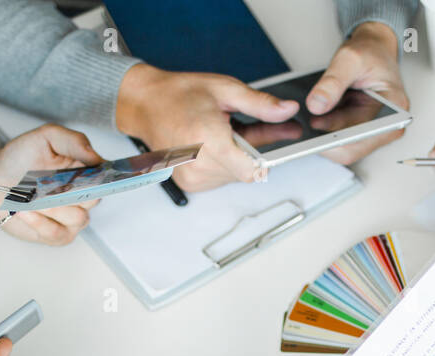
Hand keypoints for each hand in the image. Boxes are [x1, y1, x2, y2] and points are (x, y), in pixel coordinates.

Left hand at [0, 124, 102, 244]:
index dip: (103, 178)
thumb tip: (97, 157)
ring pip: (77, 217)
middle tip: (47, 184)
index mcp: (85, 172)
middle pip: (93, 199)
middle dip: (70, 192)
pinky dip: (40, 222)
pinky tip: (25, 210)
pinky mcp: (57, 235)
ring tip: (30, 197)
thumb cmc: (19, 158)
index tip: (91, 174)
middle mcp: (82, 195)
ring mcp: (72, 217)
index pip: (106, 177)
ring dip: (52, 207)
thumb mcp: (46, 137)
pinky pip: (58, 233)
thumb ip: (74, 141)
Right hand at [116, 64, 298, 190]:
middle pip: (245, 172)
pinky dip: (221, 164)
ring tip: (220, 134)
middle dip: (249, 151)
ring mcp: (192, 178)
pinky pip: (219, 179)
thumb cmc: (180, 95)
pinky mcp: (189, 184)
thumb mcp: (225, 90)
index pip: (252, 171)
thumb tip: (288, 110)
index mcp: (208, 141)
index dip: (264, 159)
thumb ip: (260, 104)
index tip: (265, 143)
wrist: (146, 105)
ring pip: (233, 176)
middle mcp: (198, 165)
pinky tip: (211, 145)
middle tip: (239, 127)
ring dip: (235, 158)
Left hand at [306, 22, 407, 165]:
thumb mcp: (350, 59)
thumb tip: (317, 105)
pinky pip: (338, 140)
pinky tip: (316, 117)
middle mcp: (387, 125)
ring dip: (323, 135)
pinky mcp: (360, 131)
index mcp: (394, 109)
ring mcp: (374, 131)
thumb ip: (333, 82)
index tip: (315, 128)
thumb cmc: (371, 53)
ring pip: (341, 147)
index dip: (336, 140)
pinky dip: (324, 131)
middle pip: (351, 149)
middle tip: (308, 120)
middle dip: (325, 138)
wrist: (374, 50)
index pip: (363, 138)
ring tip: (312, 115)